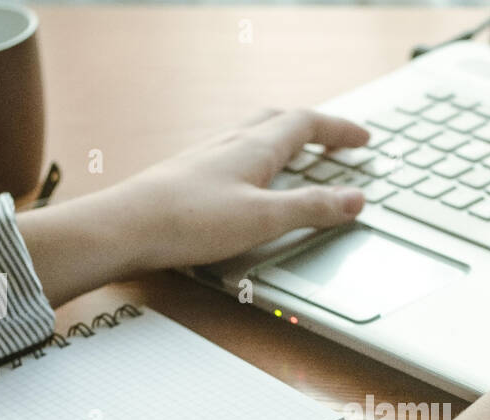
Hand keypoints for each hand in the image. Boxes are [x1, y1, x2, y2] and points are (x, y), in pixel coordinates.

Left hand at [108, 108, 369, 270]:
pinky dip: (258, 159)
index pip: (307, 123)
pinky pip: (235, 155)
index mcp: (255, 147)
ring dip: (285, 140)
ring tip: (299, 156)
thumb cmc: (188, 220)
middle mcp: (231, 143)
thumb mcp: (263, 218)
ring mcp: (208, 157)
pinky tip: (250, 181)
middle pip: (280, 120)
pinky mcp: (190, 176)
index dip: (340, 130)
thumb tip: (355, 199)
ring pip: (255, 135)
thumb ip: (311, 208)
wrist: (125, 227)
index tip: (364, 139)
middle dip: (314, 128)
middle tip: (335, 140)